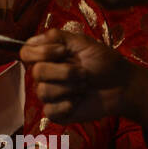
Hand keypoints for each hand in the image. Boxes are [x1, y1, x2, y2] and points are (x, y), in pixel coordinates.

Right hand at [19, 28, 147, 127]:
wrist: (122, 86)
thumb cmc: (104, 62)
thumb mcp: (83, 42)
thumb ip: (57, 36)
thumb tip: (35, 39)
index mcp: (47, 56)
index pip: (25, 52)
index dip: (42, 52)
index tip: (64, 51)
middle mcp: (45, 74)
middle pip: (35, 72)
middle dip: (65, 72)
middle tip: (84, 73)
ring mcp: (50, 94)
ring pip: (43, 91)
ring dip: (70, 88)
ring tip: (84, 87)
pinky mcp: (56, 112)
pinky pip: (50, 110)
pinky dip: (67, 105)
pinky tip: (79, 101)